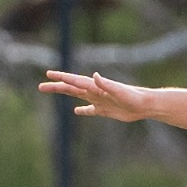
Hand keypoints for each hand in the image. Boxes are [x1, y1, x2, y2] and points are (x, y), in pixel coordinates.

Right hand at [40, 70, 154, 122]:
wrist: (146, 105)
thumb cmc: (134, 97)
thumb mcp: (119, 91)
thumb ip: (106, 84)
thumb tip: (95, 75)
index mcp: (96, 87)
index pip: (75, 81)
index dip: (62, 78)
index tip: (49, 74)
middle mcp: (95, 92)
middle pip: (72, 88)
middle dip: (57, 86)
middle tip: (41, 86)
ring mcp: (100, 100)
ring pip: (77, 96)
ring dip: (65, 94)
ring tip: (52, 91)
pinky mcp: (106, 110)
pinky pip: (91, 110)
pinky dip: (83, 110)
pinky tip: (76, 111)